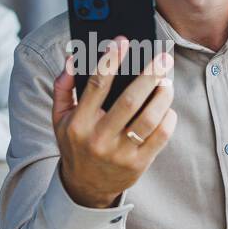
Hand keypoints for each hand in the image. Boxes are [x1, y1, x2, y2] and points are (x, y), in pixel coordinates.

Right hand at [54, 35, 176, 208]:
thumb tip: (72, 58)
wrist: (85, 186)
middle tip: (163, 58)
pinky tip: (167, 107)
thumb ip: (62, 87)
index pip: (96, 85)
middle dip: (149, 75)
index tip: (123, 42)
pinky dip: (168, 118)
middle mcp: (99, 139)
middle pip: (129, 101)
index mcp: (78, 124)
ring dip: (162, 96)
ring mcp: (120, 153)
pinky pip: (160, 137)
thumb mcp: (60, 118)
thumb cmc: (75, 144)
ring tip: (167, 81)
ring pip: (149, 119)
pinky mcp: (138, 164)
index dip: (110, 60)